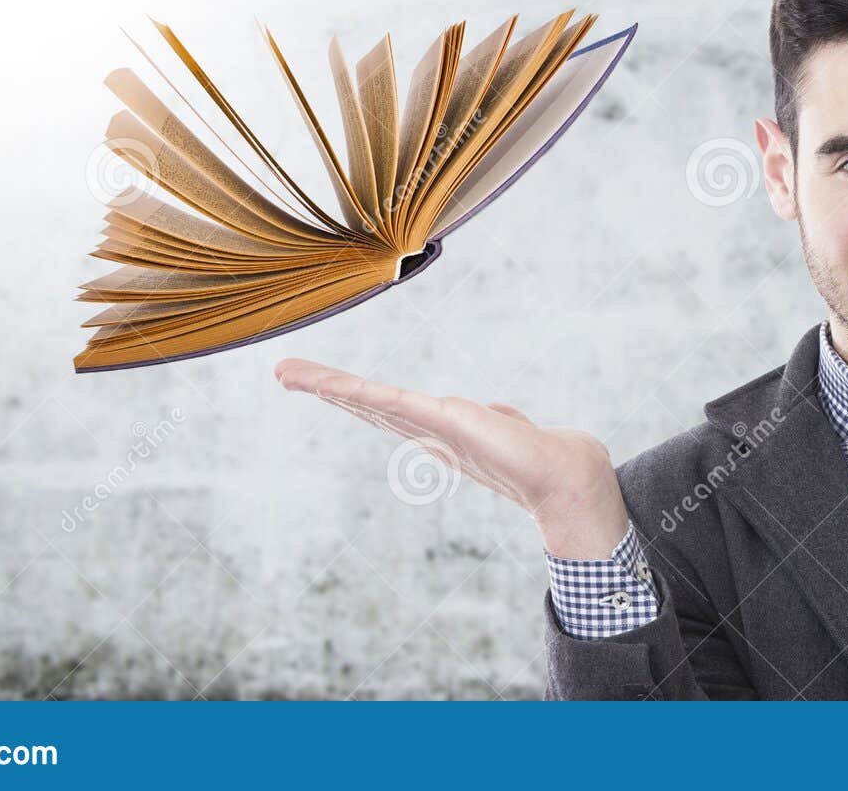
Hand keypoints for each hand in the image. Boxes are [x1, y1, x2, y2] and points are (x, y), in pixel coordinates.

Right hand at [274, 358, 630, 558]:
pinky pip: (401, 403)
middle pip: (365, 402)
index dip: (345, 392)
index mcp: (434, 428)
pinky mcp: (450, 423)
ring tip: (290, 373)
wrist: (566, 476)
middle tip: (281, 371)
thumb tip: (492, 416)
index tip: (311, 380)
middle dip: (323, 386)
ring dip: (331, 386)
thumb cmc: (538, 454)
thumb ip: (492, 420)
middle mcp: (427, 430)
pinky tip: (338, 386)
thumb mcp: (504, 427)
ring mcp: (434, 428)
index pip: (381, 404)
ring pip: (373, 402)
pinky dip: (366, 395)